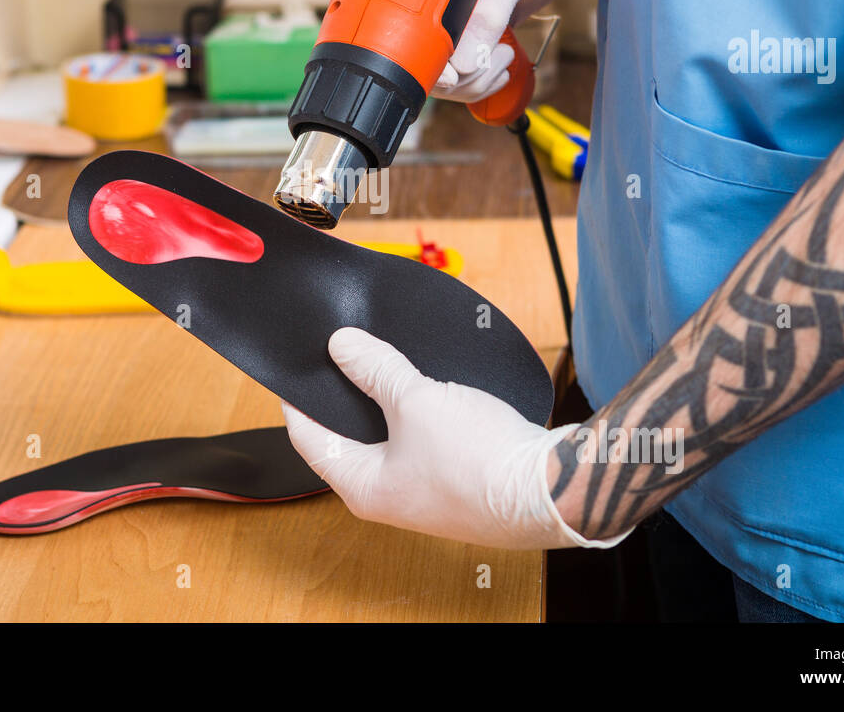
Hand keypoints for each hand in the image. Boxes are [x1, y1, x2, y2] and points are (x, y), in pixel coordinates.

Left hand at [282, 327, 630, 549]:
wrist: (549, 489)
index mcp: (363, 487)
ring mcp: (423, 492)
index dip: (299, 399)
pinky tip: (428, 385)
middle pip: (349, 437)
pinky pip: (423, 441)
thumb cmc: (480, 461)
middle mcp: (388, 496)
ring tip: (384, 360)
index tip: (294, 368)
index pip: (309, 438)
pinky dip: (419, 412)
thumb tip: (342, 346)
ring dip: (387, 401)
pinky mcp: (456, 482)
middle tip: (341, 353)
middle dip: (347, 394)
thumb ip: (375, 369)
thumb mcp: (416, 400)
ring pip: (390, 437)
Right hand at [434, 0, 597, 103]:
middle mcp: (436, 10)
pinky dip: (486, 79)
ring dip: (479, 81)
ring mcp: (454, 26)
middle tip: (498, 54)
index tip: (455, 76)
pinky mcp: (471, 35)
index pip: (413, 48)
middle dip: (464, 79)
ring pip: (450, 81)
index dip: (431, 70)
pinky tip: (502, 61)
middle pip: (429, 72)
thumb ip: (487, 16)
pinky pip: (466, 75)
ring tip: (504, 53)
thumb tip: (460, 66)